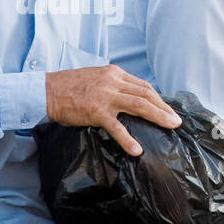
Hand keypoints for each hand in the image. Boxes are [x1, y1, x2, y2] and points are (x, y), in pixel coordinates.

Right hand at [45, 64, 180, 155]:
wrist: (47, 91)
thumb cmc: (69, 86)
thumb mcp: (96, 78)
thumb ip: (113, 85)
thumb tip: (129, 98)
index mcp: (114, 73)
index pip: (143, 85)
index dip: (158, 98)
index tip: (166, 109)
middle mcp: (113, 81)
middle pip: (146, 94)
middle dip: (164, 108)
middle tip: (176, 121)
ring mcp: (105, 96)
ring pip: (139, 105)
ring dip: (158, 116)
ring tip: (170, 127)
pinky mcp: (96, 111)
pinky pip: (116, 127)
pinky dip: (128, 138)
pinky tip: (137, 150)